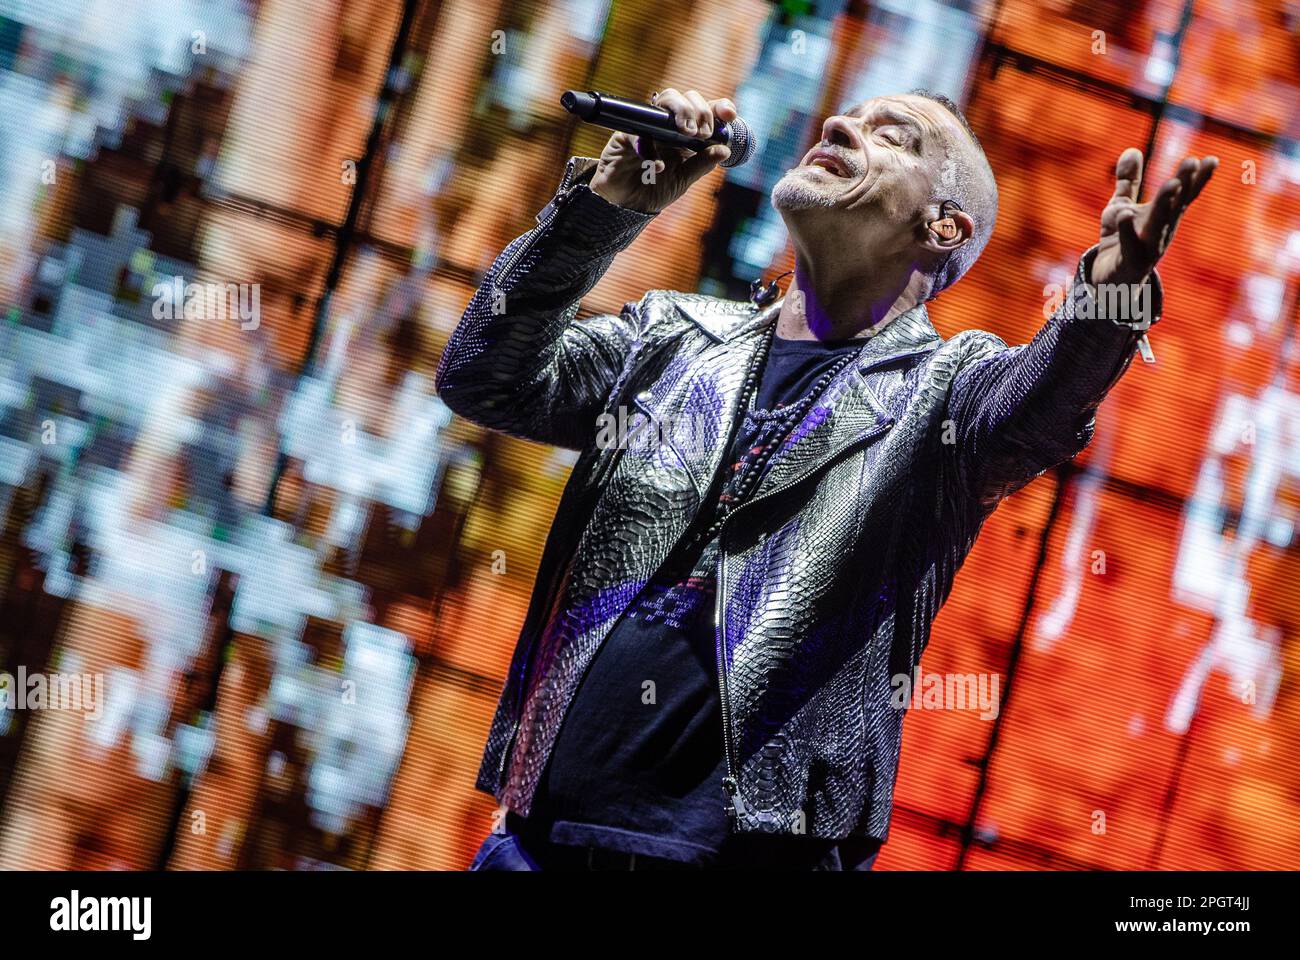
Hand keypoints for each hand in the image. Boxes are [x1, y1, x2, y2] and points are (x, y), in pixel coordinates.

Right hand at [588, 88, 735, 213]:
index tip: (729, 115)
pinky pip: (640, 133)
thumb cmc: (655, 190)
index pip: (705, 111)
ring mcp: (647, 126)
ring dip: (681, 111)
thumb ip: (702, 164)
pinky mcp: (626, 135)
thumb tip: (725, 150)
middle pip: (686, 98)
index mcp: (686, 134)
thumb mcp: (683, 179)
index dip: (719, 107)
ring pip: (665, 101)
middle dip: (699, 110)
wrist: (626, 205)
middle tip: (702, 133)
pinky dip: (650, 148)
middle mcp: (668, 125)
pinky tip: (657, 166)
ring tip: (688, 134)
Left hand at [1090, 147, 1216, 287]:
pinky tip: (1124, 214)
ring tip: (1171, 183)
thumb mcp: (1121, 206)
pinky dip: (1127, 230)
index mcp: (1165, 216)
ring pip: (1159, 223)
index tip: (1211, 159)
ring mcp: (1149, 246)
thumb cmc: (1120, 241)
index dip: (1198, 179)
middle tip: (1192, 162)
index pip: (1185, 195)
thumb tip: (1132, 150)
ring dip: (1166, 204)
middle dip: (1185, 184)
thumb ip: (1128, 181)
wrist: (1109, 281)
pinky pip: (1130, 244)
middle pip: (1176, 205)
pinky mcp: (1131, 260)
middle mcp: (1163, 230)